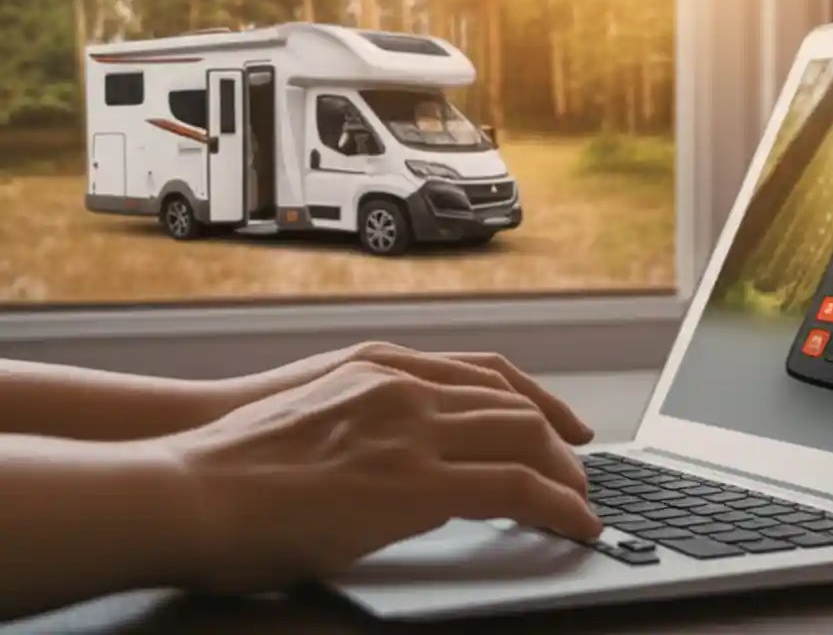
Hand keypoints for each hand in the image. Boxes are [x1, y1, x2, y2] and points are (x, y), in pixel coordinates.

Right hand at [167, 360, 601, 592]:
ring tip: (582, 502)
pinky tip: (575, 524)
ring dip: (565, 472)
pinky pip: (516, 487)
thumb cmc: (234, 458)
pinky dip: (559, 504)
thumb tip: (389, 451)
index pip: (488, 372)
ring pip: (525, 438)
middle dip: (559, 438)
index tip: (563, 422)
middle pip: (515, 403)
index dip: (536, 398)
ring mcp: (414, 432)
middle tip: (580, 469)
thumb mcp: (312, 410)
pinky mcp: (417, 484)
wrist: (191, 484)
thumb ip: (363, 417)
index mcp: (384, 368)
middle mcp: (408, 388)